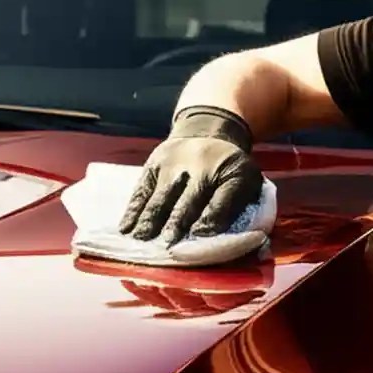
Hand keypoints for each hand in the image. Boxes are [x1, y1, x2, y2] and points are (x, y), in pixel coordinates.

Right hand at [118, 105, 263, 243]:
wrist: (208, 130)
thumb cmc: (229, 168)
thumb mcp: (247, 180)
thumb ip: (237, 205)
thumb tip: (221, 237)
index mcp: (230, 174)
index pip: (222, 199)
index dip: (211, 217)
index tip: (199, 234)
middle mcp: (199, 168)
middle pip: (187, 199)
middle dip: (177, 221)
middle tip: (167, 242)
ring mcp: (172, 165)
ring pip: (161, 195)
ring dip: (151, 218)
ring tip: (141, 239)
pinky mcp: (153, 165)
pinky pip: (142, 190)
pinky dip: (133, 209)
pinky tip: (126, 228)